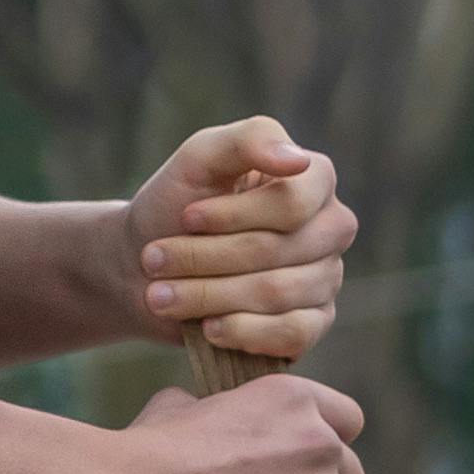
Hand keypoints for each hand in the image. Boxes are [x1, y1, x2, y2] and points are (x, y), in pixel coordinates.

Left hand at [130, 116, 352, 367]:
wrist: (142, 266)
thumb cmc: (175, 204)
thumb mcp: (200, 157)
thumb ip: (248, 140)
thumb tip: (299, 161)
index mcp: (315, 180)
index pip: (293, 203)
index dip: (234, 216)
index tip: (186, 217)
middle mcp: (331, 228)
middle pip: (280, 251)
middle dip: (208, 257)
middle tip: (155, 259)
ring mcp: (327, 278)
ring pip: (278, 293)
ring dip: (209, 295)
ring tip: (161, 295)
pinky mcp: (313, 323)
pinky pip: (293, 334)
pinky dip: (243, 332)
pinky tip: (208, 328)